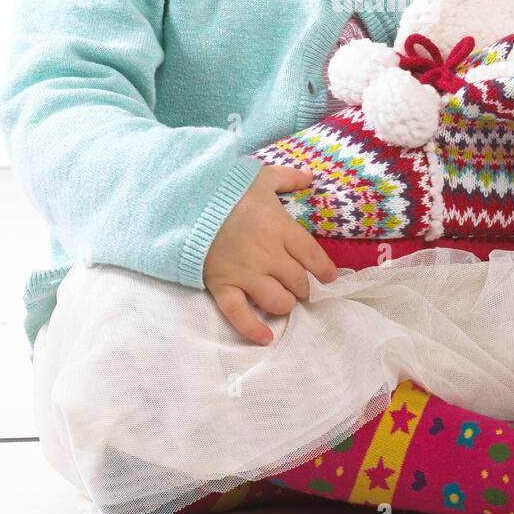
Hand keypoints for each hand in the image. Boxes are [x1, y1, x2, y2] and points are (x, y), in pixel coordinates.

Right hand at [203, 164, 339, 345]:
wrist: (185, 200)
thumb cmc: (225, 186)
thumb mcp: (260, 176)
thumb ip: (288, 178)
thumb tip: (311, 177)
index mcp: (280, 228)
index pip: (312, 256)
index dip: (324, 270)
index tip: (328, 278)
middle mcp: (268, 254)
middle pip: (298, 281)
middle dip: (304, 288)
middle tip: (302, 289)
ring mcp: (245, 273)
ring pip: (277, 301)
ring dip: (286, 304)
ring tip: (285, 302)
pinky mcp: (222, 285)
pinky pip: (239, 314)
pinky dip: (253, 329)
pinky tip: (266, 338)